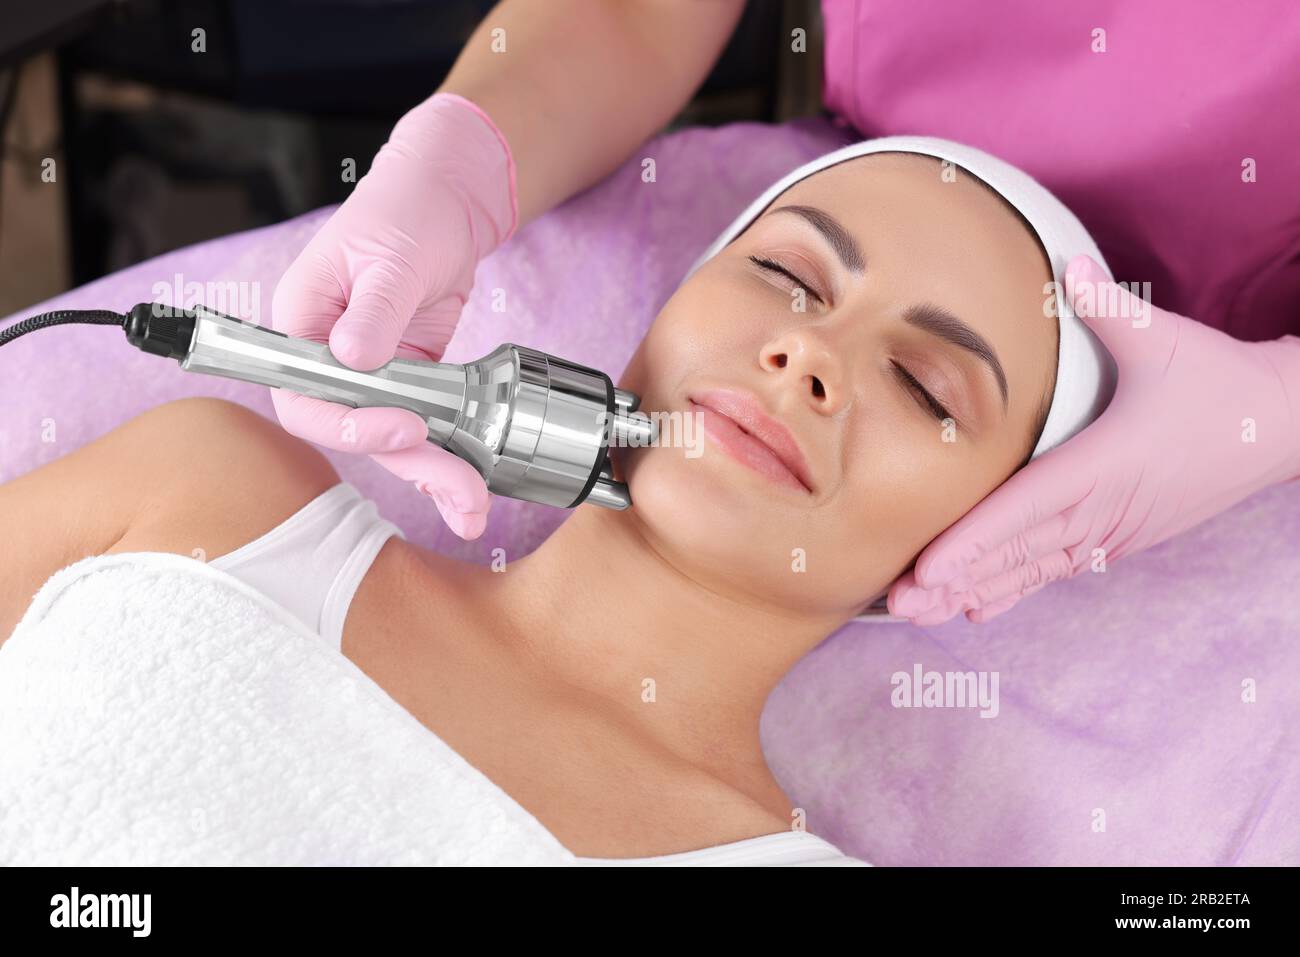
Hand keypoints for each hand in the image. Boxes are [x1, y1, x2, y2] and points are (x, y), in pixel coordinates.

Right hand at [270, 92, 517, 538]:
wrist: (446, 199)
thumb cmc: (405, 209)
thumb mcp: (393, 255)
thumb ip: (374, 308)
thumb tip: (354, 359)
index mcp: (302, 322)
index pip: (304, 396)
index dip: (348, 424)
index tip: (406, 424)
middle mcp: (329, 356)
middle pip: (352, 431)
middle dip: (409, 464)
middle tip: (459, 490)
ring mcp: (370, 372)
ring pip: (391, 439)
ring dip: (433, 475)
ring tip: (473, 510)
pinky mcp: (408, 380)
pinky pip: (421, 428)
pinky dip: (446, 456)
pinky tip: (470, 489)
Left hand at [889, 254, 1299, 624]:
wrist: (1284, 427)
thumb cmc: (1220, 383)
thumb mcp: (1165, 340)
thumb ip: (1108, 305)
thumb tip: (1068, 262)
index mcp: (1104, 465)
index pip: (1025, 509)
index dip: (974, 542)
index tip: (929, 569)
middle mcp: (1104, 509)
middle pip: (1017, 553)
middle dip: (956, 581)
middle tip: (897, 603)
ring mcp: (1114, 530)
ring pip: (1033, 570)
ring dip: (975, 592)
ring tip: (918, 614)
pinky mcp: (1121, 538)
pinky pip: (1057, 569)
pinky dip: (1016, 589)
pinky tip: (976, 610)